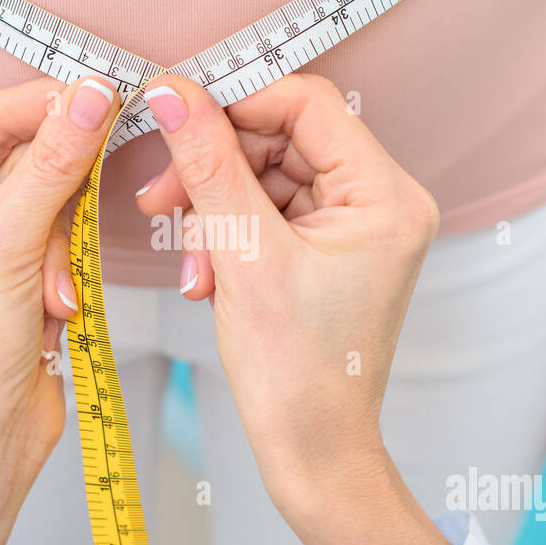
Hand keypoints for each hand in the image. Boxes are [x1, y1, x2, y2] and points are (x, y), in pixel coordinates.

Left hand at [0, 76, 122, 471]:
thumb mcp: (7, 243)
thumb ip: (54, 164)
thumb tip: (92, 96)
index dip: (48, 105)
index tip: (106, 95)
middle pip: (31, 158)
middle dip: (59, 201)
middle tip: (83, 211)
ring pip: (59, 201)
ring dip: (66, 249)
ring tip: (54, 296)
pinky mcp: (27, 269)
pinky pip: (70, 238)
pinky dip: (72, 270)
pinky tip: (59, 309)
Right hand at [139, 74, 455, 544]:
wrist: (312, 452)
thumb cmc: (296, 373)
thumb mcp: (242, 256)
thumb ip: (208, 164)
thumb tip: (173, 92)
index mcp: (386, 196)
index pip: (306, 104)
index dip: (235, 102)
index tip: (174, 112)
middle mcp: (384, 202)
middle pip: (283, 138)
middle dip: (216, 166)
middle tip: (159, 195)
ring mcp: (359, 226)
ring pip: (269, 176)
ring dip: (216, 207)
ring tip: (190, 259)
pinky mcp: (332, 249)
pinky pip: (271, 212)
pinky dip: (231, 234)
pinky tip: (206, 276)